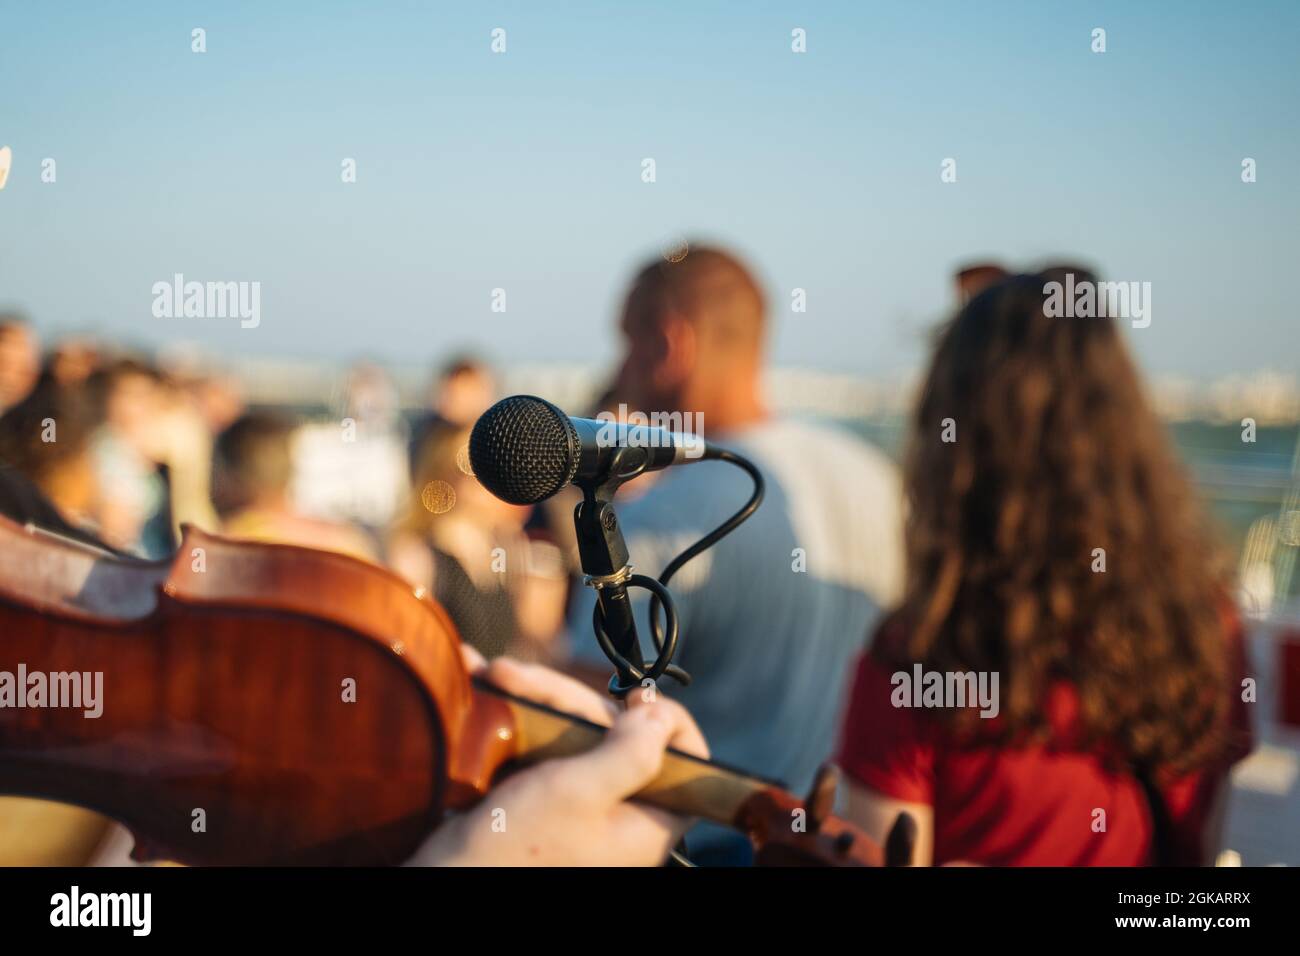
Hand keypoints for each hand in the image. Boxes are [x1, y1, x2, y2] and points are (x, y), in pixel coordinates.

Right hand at [408, 650, 708, 865]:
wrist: (441, 881)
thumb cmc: (512, 850)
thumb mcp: (578, 793)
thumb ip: (629, 754)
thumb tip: (662, 716)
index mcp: (647, 821)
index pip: (686, 760)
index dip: (666, 718)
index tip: (632, 693)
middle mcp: (619, 814)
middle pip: (617, 733)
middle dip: (566, 696)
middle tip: (513, 673)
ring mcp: (579, 807)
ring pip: (574, 734)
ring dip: (533, 698)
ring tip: (490, 672)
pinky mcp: (541, 802)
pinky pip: (541, 748)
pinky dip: (517, 718)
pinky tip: (487, 687)